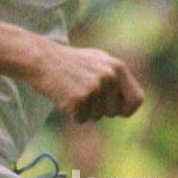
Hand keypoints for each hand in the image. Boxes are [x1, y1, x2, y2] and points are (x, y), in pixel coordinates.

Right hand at [26, 40, 143, 122]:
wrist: (41, 59)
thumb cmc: (68, 62)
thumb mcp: (98, 62)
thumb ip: (116, 78)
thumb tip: (134, 103)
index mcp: (118, 67)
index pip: (137, 99)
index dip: (127, 109)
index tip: (118, 113)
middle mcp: (109, 77)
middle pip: (113, 112)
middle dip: (99, 110)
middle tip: (82, 94)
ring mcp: (95, 88)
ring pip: (96, 117)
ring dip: (83, 110)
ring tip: (71, 91)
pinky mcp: (79, 99)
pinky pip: (81, 119)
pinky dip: (71, 113)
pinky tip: (63, 96)